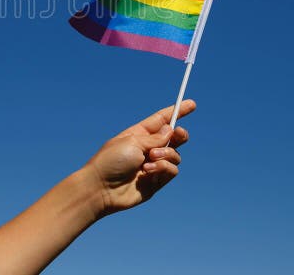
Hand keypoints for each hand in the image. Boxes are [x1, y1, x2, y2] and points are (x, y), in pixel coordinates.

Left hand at [84, 100, 194, 214]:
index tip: (192, 104)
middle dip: (180, 134)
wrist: (101, 189)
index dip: (176, 111)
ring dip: (166, 154)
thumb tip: (171, 130)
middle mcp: (147, 148)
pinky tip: (148, 171)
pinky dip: (164, 168)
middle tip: (178, 134)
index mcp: (139, 134)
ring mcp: (153, 165)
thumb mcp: (133, 142)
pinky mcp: (156, 181)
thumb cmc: (111, 161)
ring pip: (175, 155)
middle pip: (173, 137)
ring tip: (151, 158)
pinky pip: (172, 170)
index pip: (161, 119)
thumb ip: (155, 138)